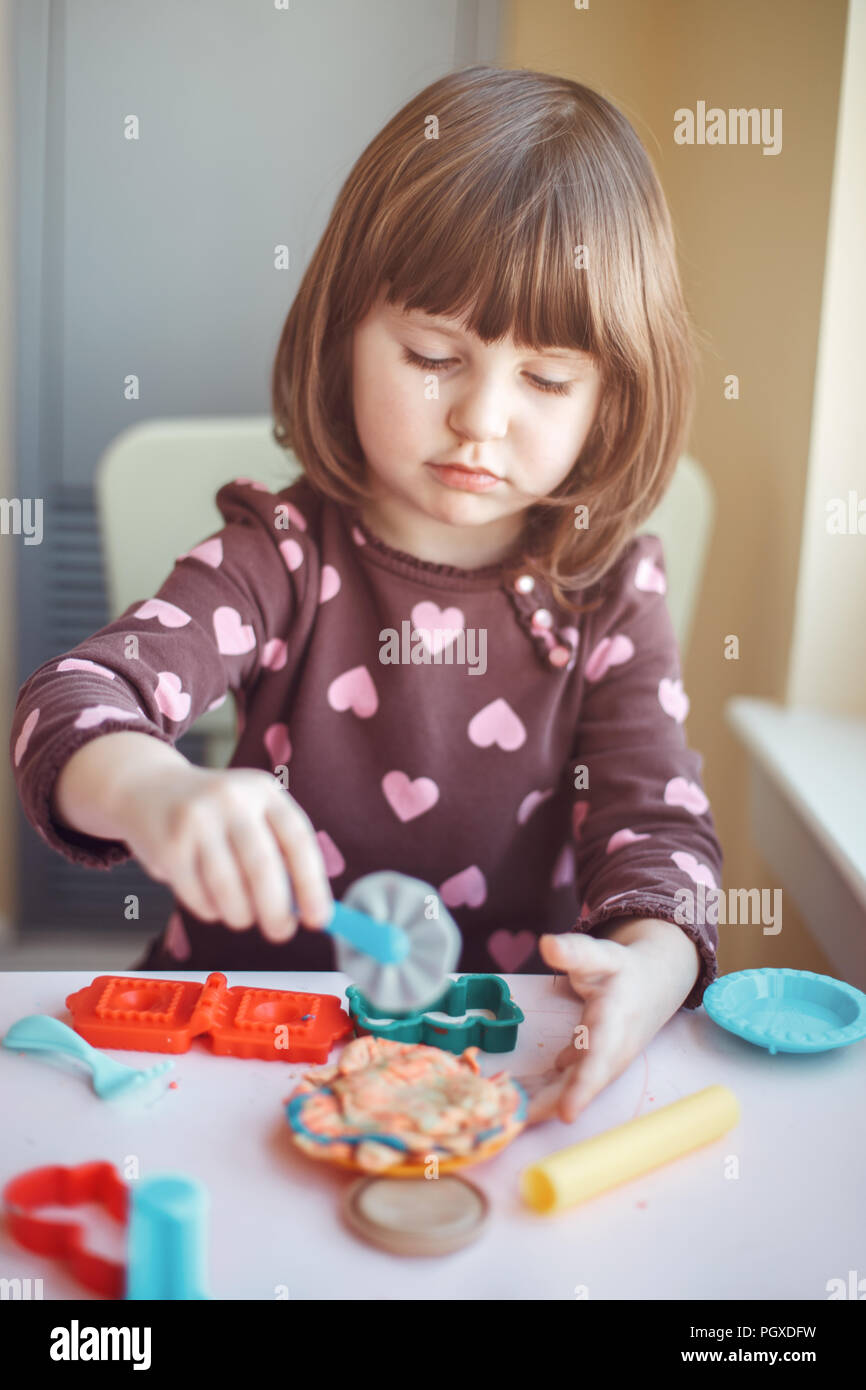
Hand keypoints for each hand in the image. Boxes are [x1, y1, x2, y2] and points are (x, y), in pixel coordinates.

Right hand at [112, 763, 333, 942]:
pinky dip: (210, 911)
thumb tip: (307, 908)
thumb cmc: (215, 813)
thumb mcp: (252, 812)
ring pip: (228, 887)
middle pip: (263, 866)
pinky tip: (213, 904)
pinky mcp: (168, 845)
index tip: (320, 919)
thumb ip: (280, 853)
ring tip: (243, 918)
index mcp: (264, 791)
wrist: (148, 787)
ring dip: (241, 915)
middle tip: (282, 933)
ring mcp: (196, 820)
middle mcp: (231, 800)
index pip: (298, 840)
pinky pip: (197, 895)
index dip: (312, 884)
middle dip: (276, 910)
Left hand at [527, 921, 699, 1124]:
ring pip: (568, 1089)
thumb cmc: (622, 969)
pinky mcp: (589, 1066)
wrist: (652, 984)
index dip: (583, 1087)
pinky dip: (539, 1093)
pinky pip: (562, 1085)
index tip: (567, 1112)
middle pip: (579, 1084)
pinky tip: (511, 1098)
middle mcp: (609, 1051)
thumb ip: (576, 951)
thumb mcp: (603, 955)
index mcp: (614, 1023)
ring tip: (504, 1112)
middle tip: (513, 1118)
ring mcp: (599, 1063)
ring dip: (539, 1103)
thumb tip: (548, 944)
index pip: (599, 1059)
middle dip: (549, 1104)